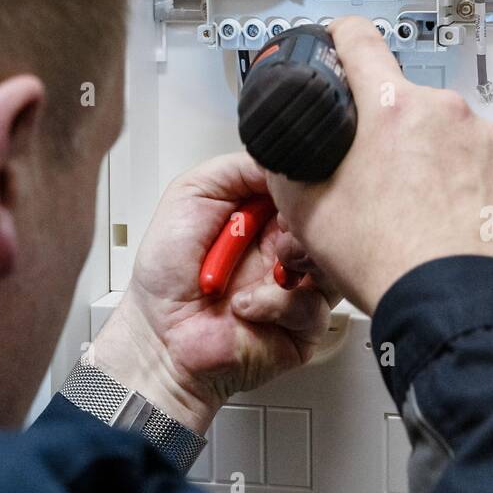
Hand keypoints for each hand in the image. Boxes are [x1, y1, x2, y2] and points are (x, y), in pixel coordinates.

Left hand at [92, 152, 334, 433]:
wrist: (158, 334)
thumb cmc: (167, 273)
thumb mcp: (191, 194)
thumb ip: (237, 168)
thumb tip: (281, 158)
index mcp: (268, 216)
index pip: (309, 189)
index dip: (306, 186)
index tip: (292, 188)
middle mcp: (287, 248)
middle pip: (331, 222)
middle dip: (308, 222)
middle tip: (281, 229)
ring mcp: (298, 287)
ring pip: (334, 263)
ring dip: (298, 259)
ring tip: (268, 266)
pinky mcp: (302, 328)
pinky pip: (314, 308)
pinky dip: (276, 303)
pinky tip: (246, 305)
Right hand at [268, 16, 492, 315]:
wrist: (456, 309)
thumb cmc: (391, 264)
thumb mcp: (309, 214)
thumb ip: (290, 171)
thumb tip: (283, 158)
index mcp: (388, 110)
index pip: (359, 41)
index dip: (342, 37)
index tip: (341, 39)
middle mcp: (445, 112)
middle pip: (409, 104)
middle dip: (395, 133)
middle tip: (384, 180)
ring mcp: (490, 140)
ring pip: (454, 137)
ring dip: (440, 162)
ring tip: (426, 213)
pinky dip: (477, 187)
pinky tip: (458, 221)